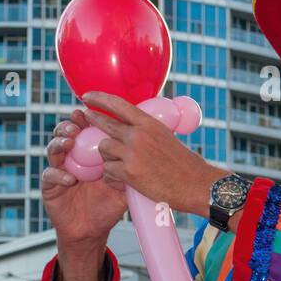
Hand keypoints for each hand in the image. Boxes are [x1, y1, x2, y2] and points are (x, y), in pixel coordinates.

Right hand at [41, 109, 127, 248]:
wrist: (92, 231)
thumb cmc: (108, 206)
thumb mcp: (123, 187)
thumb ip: (129, 171)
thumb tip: (140, 155)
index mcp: (89, 153)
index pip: (85, 130)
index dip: (86, 119)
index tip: (91, 111)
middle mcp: (72, 157)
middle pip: (65, 133)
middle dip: (69, 125)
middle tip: (76, 124)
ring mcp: (60, 169)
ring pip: (53, 149)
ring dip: (60, 142)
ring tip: (70, 142)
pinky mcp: (50, 186)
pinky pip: (50, 175)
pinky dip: (59, 174)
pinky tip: (70, 178)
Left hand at [80, 92, 222, 215]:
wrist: (195, 184)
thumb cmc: (185, 165)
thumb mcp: (167, 138)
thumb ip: (147, 133)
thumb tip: (133, 130)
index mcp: (149, 123)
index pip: (119, 105)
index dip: (100, 98)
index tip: (87, 96)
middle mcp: (138, 134)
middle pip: (105, 124)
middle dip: (92, 120)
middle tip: (85, 117)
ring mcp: (132, 153)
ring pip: (104, 150)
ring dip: (108, 159)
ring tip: (120, 168)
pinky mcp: (128, 172)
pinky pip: (108, 172)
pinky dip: (112, 179)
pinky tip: (123, 183)